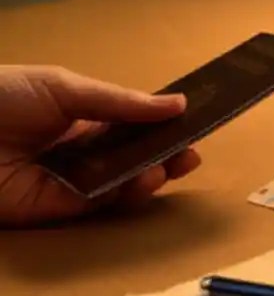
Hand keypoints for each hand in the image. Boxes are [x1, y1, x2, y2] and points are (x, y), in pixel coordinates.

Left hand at [0, 65, 200, 225]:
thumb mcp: (64, 87)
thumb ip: (120, 102)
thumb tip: (177, 104)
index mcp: (76, 118)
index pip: (129, 125)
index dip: (160, 125)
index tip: (193, 122)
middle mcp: (76, 151)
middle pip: (131, 157)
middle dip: (165, 154)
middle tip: (193, 151)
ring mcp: (68, 181)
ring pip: (122, 182)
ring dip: (153, 173)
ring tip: (175, 162)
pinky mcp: (57, 208)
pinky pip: (101, 202)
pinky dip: (127, 193)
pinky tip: (147, 178)